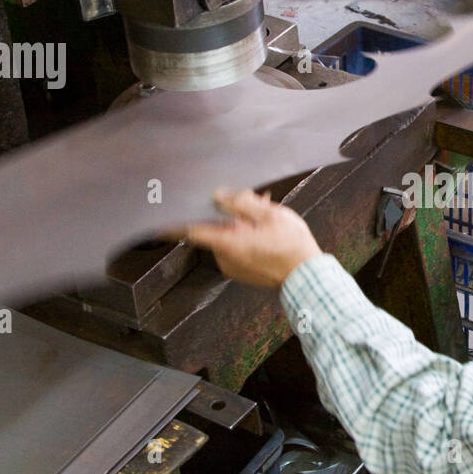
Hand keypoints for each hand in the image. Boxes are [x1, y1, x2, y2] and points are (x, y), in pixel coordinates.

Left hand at [184, 189, 321, 288]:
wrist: (307, 278)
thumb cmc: (292, 246)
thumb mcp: (271, 215)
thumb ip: (242, 203)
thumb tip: (218, 195)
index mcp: (229, 242)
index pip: (191, 230)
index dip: (177, 220)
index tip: (165, 212)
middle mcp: (225, 257)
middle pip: (214, 229)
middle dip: (229, 214)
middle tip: (252, 203)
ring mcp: (232, 266)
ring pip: (227, 238)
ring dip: (240, 226)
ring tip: (265, 219)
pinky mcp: (240, 271)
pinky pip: (235, 249)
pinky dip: (245, 238)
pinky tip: (265, 233)